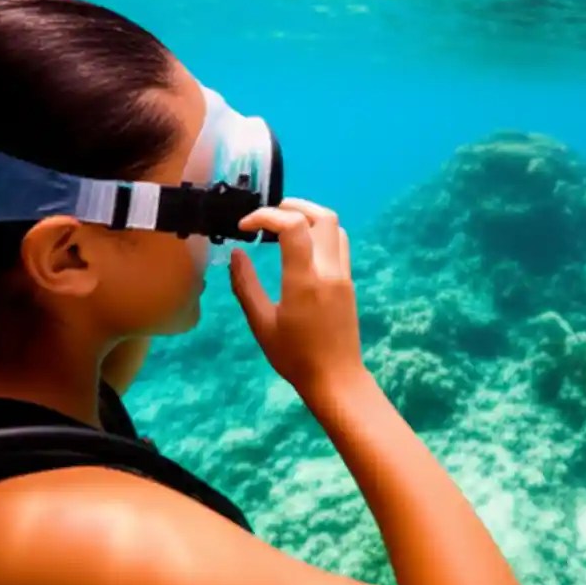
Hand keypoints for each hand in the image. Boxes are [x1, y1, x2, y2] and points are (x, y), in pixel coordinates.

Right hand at [228, 198, 364, 391]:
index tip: (245, 227)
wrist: (336, 378)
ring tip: (283, 224)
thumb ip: (246, 285)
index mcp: (304, 280)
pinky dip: (319, 232)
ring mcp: (343, 275)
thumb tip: (236, 253)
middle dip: (292, 206)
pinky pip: (339, 243)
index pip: (292, 226)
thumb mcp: (261, 324)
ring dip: (309, 215)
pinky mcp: (348, 282)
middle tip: (266, 216)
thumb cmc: (294, 356)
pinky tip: (301, 246)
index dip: (266, 216)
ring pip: (335, 226)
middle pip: (321, 216)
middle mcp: (329, 270)